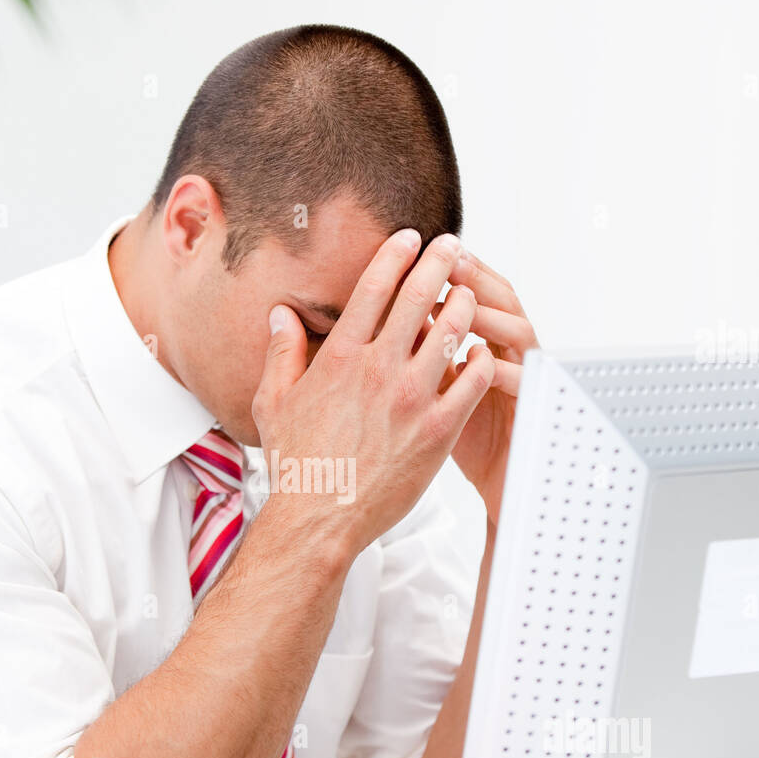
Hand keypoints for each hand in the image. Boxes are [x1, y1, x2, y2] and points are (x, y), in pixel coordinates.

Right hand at [252, 230, 494, 563]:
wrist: (318, 519)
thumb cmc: (296, 465)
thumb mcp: (274, 404)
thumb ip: (281, 353)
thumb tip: (280, 315)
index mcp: (339, 358)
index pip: (373, 288)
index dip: (395, 255)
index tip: (411, 238)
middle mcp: (378, 369)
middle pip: (418, 297)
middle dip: (440, 263)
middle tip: (453, 246)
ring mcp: (411, 398)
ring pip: (451, 331)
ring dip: (464, 304)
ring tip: (471, 293)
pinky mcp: (438, 430)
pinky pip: (472, 380)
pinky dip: (481, 358)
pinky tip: (484, 349)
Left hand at [437, 249, 536, 524]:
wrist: (498, 488)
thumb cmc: (461, 439)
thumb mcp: (437, 391)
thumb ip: (421, 353)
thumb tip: (389, 317)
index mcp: (485, 343)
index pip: (473, 292)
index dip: (449, 270)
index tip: (419, 250)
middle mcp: (510, 353)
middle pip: (502, 299)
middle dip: (475, 275)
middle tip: (448, 256)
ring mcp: (525, 379)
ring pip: (518, 332)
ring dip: (490, 313)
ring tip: (462, 300)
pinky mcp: (531, 412)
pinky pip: (523, 383)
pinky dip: (500, 369)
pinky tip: (475, 359)